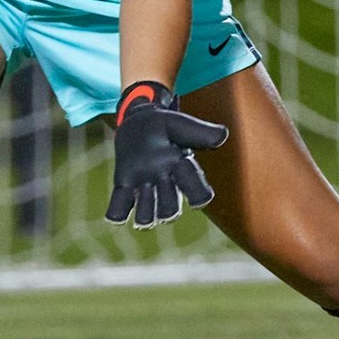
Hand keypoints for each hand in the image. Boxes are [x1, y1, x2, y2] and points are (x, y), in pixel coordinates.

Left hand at [105, 81, 228, 228]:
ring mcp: (144, 187)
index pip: (197, 191)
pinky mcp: (125, 185)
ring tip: (142, 192)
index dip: (199, 196)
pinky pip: (119, 208)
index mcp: (182, 169)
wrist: (138, 121)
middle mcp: (166, 183)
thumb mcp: (179, 124)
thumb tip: (222, 136)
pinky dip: (117, 215)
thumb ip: (199, 132)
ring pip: (146, 214)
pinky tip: (117, 216)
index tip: (198, 199)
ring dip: (144, 214)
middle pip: (170, 209)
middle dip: (167, 208)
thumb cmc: (163, 125)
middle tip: (160, 184)